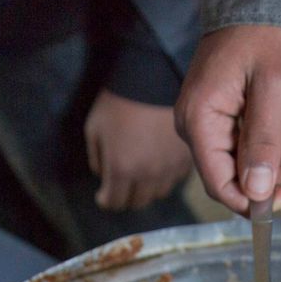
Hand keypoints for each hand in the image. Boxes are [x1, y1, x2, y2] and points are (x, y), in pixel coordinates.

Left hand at [85, 89, 193, 210]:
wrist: (154, 79)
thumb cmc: (119, 102)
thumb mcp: (94, 129)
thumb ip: (96, 159)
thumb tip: (104, 176)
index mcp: (123, 169)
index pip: (114, 201)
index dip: (106, 200)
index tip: (103, 195)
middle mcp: (148, 175)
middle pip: (137, 202)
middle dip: (125, 196)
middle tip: (120, 186)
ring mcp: (170, 169)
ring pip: (158, 193)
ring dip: (147, 188)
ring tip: (140, 175)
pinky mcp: (185, 160)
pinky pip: (174, 178)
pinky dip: (164, 176)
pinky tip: (158, 163)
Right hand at [174, 25, 280, 214]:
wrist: (262, 4)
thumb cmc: (268, 37)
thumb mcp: (274, 88)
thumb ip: (264, 142)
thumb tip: (256, 192)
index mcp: (199, 120)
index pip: (220, 185)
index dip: (253, 202)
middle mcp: (196, 127)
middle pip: (238, 177)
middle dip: (273, 160)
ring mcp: (209, 125)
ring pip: (251, 164)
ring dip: (279, 144)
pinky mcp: (224, 122)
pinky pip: (254, 146)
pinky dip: (276, 133)